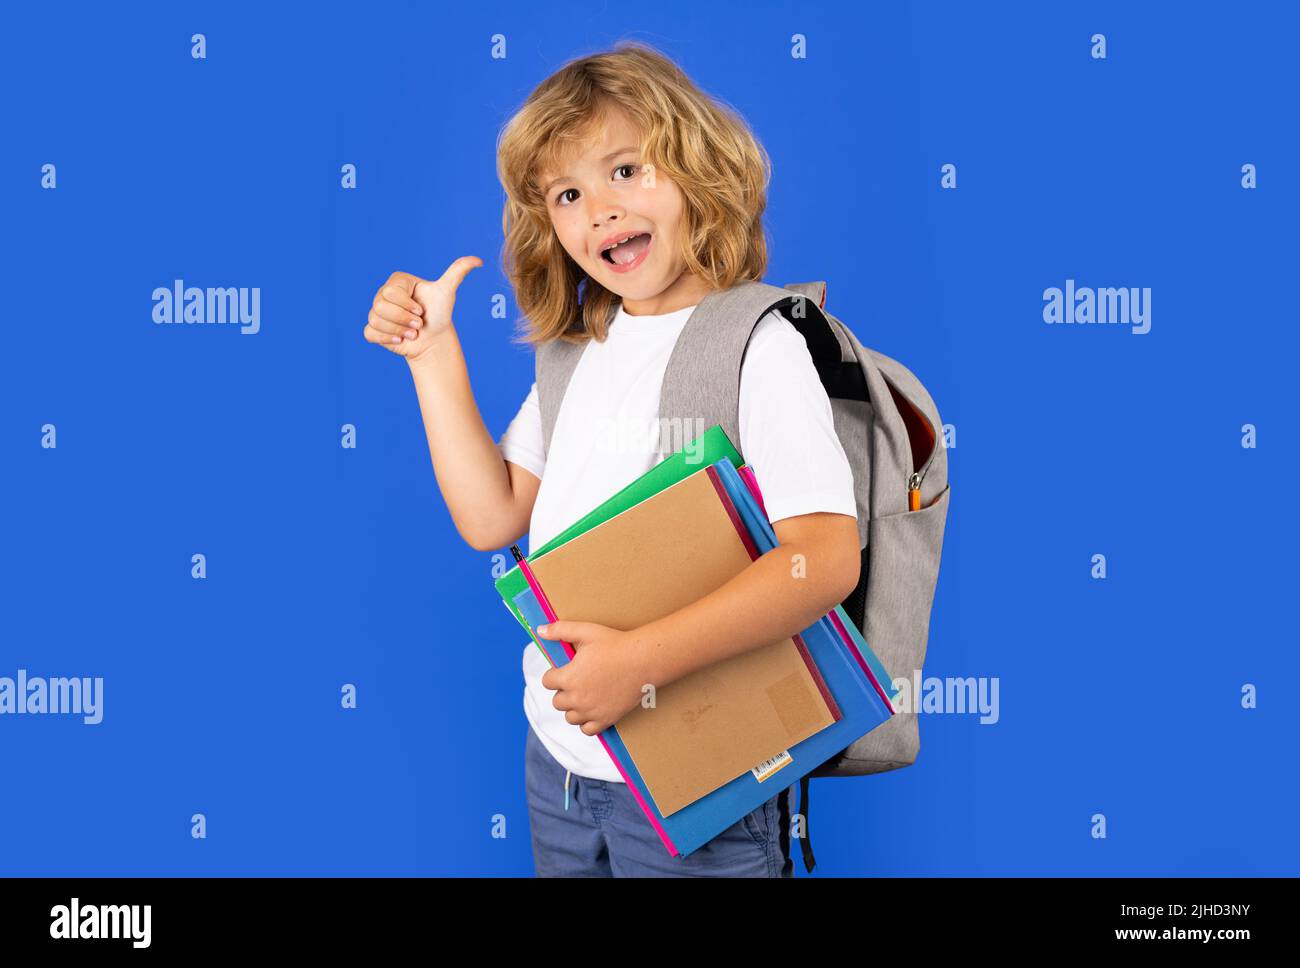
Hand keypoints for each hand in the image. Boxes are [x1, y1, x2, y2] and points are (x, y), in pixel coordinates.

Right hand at [363, 256, 481, 362]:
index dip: (408, 305)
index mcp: (397, 282)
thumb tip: (478, 259)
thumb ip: (459, 272)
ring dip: (399, 331)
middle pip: (381, 306)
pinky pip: (370, 332)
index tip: (421, 310)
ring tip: (412, 332)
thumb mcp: (447, 292)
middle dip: (404, 319)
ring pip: (376, 320)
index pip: (391, 292)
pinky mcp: (373, 329)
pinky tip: (401, 340)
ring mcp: (377, 311)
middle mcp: (383, 294)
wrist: (434, 339)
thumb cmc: (439, 314)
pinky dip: (387, 339)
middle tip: (418, 323)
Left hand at [537, 621, 649, 735]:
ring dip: (573, 708)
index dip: (555, 674)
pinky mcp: (605, 720)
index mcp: (568, 677)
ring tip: (585, 695)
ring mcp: (591, 711)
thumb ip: (560, 630)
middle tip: (578, 680)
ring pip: (570, 717)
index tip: (566, 669)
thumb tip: (540, 630)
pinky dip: (587, 723)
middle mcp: (576, 698)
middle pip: (557, 701)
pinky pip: (587, 730)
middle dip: (564, 691)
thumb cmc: (615, 644)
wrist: (643, 660)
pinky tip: (593, 710)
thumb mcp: (586, 631)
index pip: (547, 682)